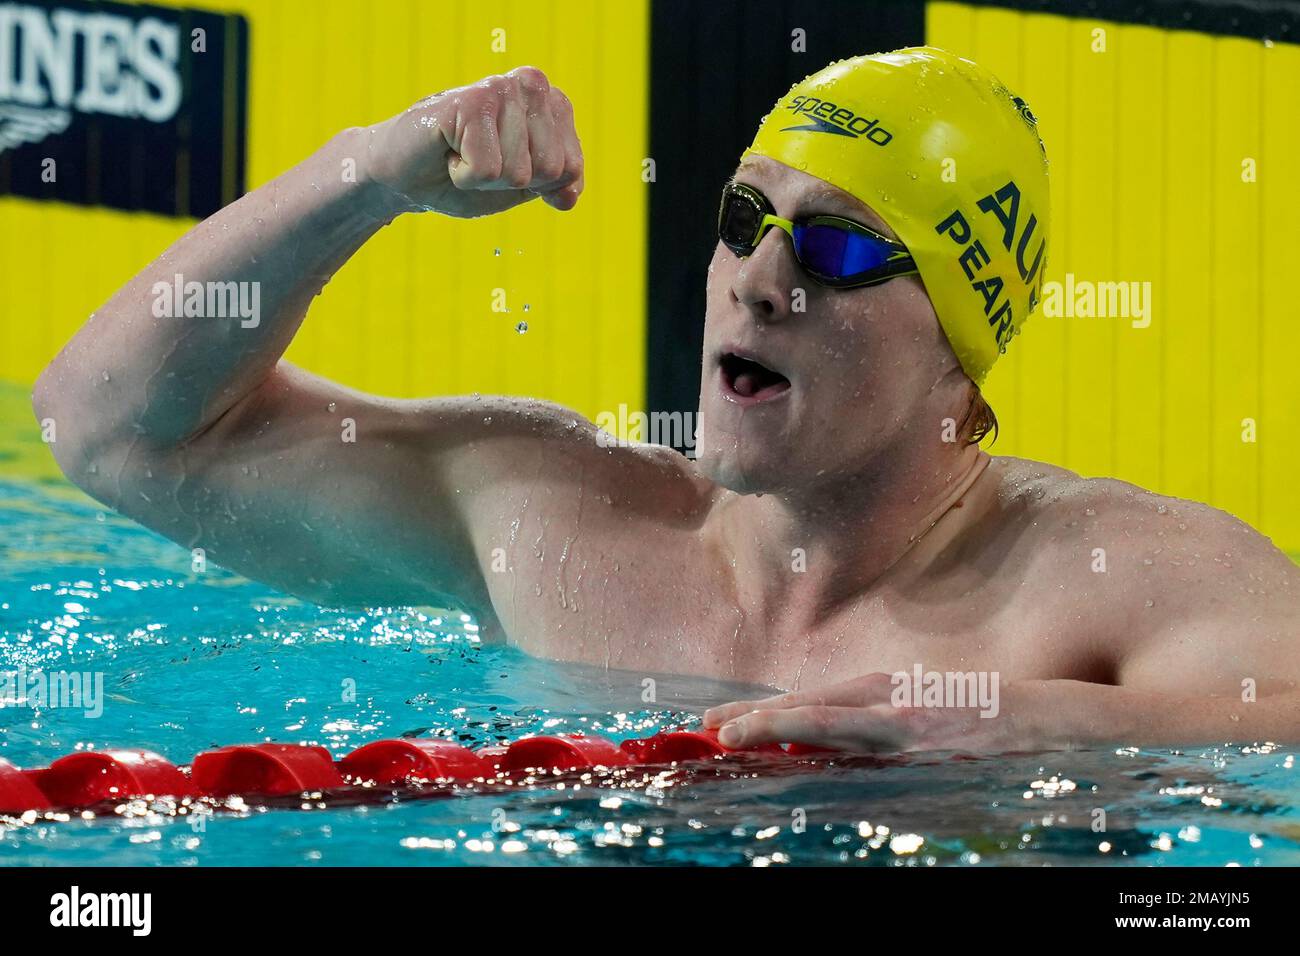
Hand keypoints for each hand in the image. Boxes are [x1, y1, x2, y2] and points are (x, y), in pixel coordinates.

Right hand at [364, 66, 583, 218]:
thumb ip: (557, 187)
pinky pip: (487, 169)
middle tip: (481, 160)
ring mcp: (501, 88)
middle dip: (512, 181)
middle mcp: (532, 85)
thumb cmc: (465, 176)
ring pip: (519, 172)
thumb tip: (569, 196)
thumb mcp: (523, 188)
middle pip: (550, 169)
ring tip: (463, 153)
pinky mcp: (470, 102)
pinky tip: (448, 151)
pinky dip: (464, 175)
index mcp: (553, 104)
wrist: (404, 176)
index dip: (536, 185)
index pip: (571, 169)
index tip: (505, 166)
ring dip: (485, 178)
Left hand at [701, 673, 1031, 753]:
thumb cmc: (965, 714)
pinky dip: (829, 750)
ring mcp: (899, 721)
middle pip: (805, 707)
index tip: (716, 720)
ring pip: (826, 721)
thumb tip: (809, 745)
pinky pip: (866, 749)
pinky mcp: (921, 741)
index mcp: (874, 692)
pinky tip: (802, 752)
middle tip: (710, 726)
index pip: (804, 702)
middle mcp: (880, 700)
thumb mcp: (905, 712)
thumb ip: (862, 727)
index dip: (758, 711)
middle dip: (754, 717)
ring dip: (776, 725)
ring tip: (735, 733)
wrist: (1032, 717)